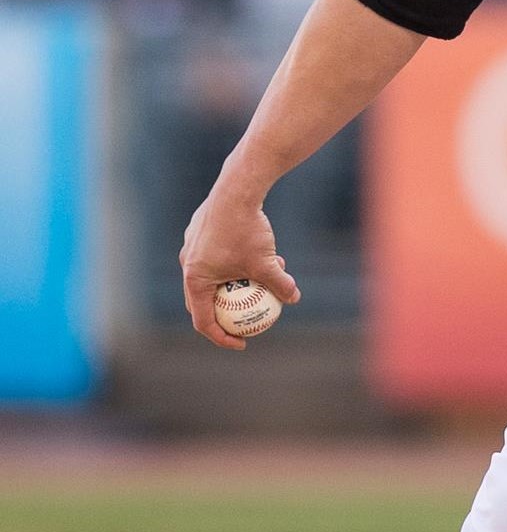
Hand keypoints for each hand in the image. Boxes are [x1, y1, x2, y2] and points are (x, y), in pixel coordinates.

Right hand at [180, 181, 300, 349]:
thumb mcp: (266, 262)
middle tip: (245, 320)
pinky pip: (216, 255)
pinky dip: (235, 261)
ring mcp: (191, 247)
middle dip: (225, 313)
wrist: (236, 189)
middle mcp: (187, 264)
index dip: (222, 337)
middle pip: (204, 300)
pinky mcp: (200, 232)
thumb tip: (294, 299)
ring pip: (213, 274)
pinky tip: (260, 251)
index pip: (203, 320)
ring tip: (263, 279)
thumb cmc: (247, 229)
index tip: (242, 341)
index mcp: (195, 279)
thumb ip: (279, 283)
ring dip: (236, 282)